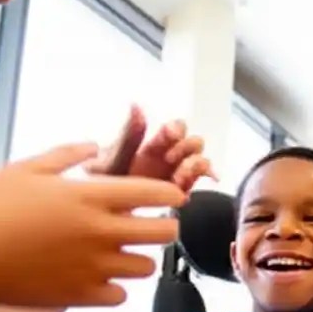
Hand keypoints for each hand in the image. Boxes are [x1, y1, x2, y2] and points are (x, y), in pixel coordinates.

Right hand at [0, 143, 187, 307]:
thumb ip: (66, 155)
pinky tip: (100, 280)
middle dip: (166, 228)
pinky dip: (115, 289)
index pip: (155, 194)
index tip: (174, 197)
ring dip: (139, 260)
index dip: (172, 195)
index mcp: (91, 197)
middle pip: (164, 233)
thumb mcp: (26, 169)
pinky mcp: (80, 297)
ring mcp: (93, 268)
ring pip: (145, 268)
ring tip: (124, 255)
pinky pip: (119, 296)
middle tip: (156, 227)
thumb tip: (94, 146)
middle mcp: (101, 233)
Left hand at [86, 106, 214, 189]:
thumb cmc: (107, 180)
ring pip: (200, 161)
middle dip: (186, 148)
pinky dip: (207, 177)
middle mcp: (172, 155)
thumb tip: (136, 104)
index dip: (176, 129)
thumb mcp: (115, 158)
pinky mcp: (183, 190)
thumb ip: (129, 135)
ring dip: (195, 166)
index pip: (177, 128)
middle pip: (193, 143)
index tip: (168, 134)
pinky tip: (201, 182)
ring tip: (178, 180)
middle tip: (170, 159)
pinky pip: (200, 180)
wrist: (105, 206)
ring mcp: (179, 173)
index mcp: (157, 143)